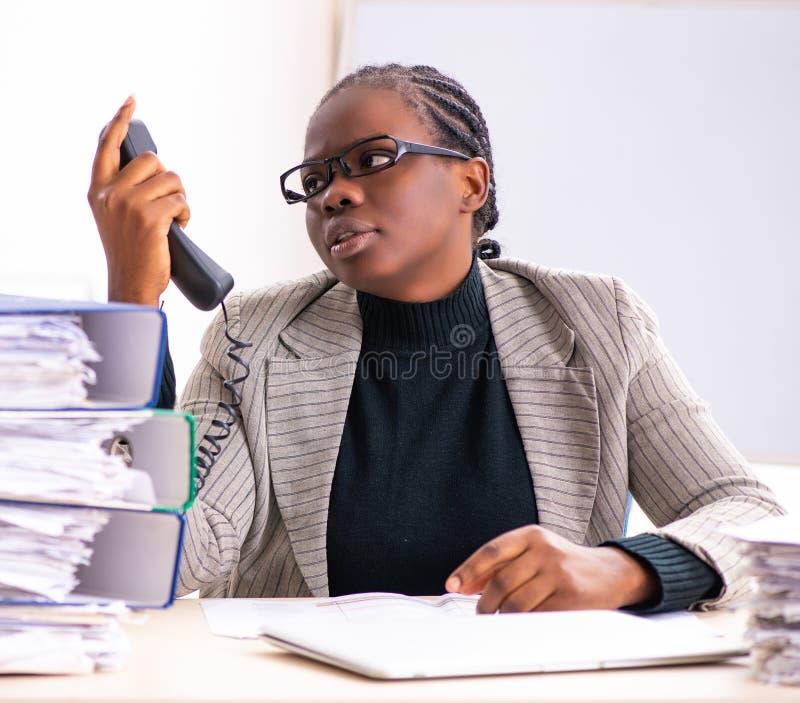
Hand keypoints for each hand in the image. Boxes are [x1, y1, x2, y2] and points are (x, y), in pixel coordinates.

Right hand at [87, 96, 189, 306]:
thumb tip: (154, 168)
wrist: (131, 284)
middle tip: (167, 204)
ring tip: (172, 219)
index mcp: (98, 189)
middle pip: (153, 160)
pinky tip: (178, 228)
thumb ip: (124, 190)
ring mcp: (129, 204)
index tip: (131, 101)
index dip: (119, 120)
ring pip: (172, 179)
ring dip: (179, 198)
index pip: (106, 145)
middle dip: (168, 180)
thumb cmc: (131, 251)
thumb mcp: (115, 216)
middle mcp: (110, 193)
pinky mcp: (150, 217)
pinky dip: (186, 213)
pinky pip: (181, 200)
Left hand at [445, 525, 658, 612]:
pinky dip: (523, 623)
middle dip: (485, 603)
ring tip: (500, 619)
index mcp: (531, 535)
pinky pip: (536, 616)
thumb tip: (465, 583)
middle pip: (500, 582)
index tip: (452, 585)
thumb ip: (501, 564)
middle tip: (482, 612)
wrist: (610, 572)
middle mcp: (544, 550)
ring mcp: (558, 572)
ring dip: (502, 617)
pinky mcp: (570, 596)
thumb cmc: (563, 563)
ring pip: (516, 603)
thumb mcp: (534, 552)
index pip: (491, 551)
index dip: (468, 570)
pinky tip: (523, 622)